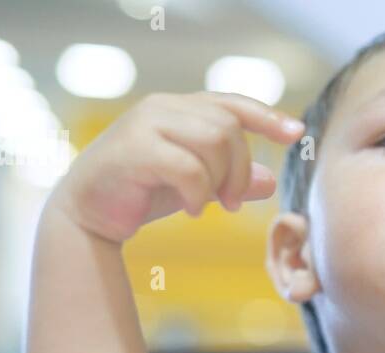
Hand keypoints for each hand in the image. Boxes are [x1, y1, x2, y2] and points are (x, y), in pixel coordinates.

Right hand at [48, 91, 303, 242]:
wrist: (87, 216)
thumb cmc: (141, 194)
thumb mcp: (195, 186)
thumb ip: (230, 180)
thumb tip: (270, 181)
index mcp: (180, 109)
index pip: (233, 104)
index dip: (268, 117)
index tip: (297, 134)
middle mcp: (163, 107)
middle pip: (229, 127)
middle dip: (240, 169)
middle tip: (233, 203)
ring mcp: (146, 123)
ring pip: (213, 140)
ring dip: (221, 180)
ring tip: (208, 205)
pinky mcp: (133, 147)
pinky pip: (187, 166)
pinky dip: (197, 192)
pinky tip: (191, 210)